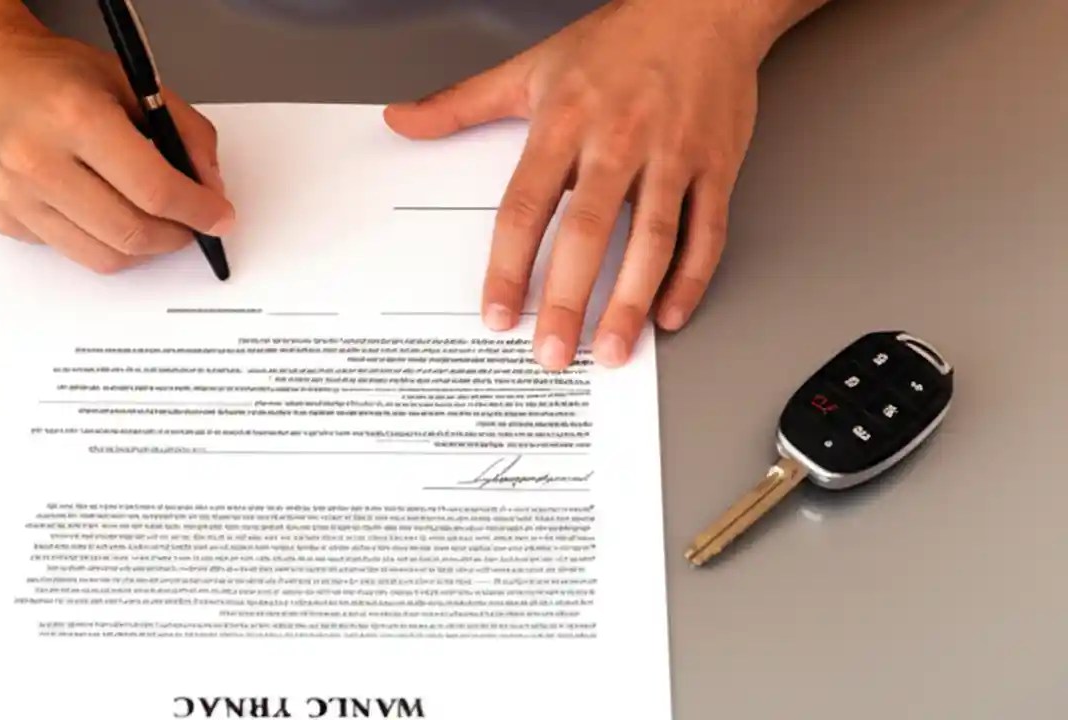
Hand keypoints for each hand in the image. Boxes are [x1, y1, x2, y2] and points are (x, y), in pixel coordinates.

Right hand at [0, 18, 232, 273]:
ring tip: (156, 226)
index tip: (220, 218)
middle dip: (176, 237)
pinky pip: (69, 250)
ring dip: (143, 249)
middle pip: (131, 233)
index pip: (155, 189)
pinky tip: (103, 212)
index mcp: (76, 117)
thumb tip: (210, 185)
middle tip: (191, 227)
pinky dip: (99, 240)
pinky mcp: (0, 219)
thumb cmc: (49, 71)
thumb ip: (183, 130)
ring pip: (102, 256)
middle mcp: (38, 161)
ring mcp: (13, 196)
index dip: (198, 211)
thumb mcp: (129, 80)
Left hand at [385, 0, 782, 369]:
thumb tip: (401, 120)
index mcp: (565, 122)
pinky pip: (707, 232)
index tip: (498, 314)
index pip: (526, 206)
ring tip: (611, 351)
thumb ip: (462, 103)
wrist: (705, 4)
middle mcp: (618, 142)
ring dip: (631, 302)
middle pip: (589, 232)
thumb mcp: (531, 67)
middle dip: (569, 300)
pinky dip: (691, 277)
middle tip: (552, 354)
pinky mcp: (718, 165)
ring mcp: (672, 156)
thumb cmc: (618, 41)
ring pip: (653, 240)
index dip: (509, 266)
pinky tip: (670, 315)